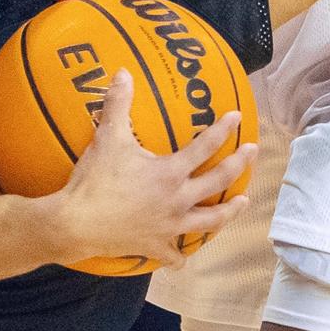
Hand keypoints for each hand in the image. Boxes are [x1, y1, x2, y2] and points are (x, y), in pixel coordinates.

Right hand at [52, 72, 256, 268]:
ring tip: (242, 203)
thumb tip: (122, 72)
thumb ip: (118, 104)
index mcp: (170, 172)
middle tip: (253, 152)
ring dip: (229, 212)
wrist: (76, 223)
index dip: (223, 129)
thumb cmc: (95, 180)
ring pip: (209, 221)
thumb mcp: (107, 137)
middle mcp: (178, 200)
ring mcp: (169, 226)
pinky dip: (180, 257)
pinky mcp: (155, 246)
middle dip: (239, 164)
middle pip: (218, 181)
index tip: (237, 116)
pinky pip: (174, 256)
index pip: (205, 146)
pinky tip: (184, 258)